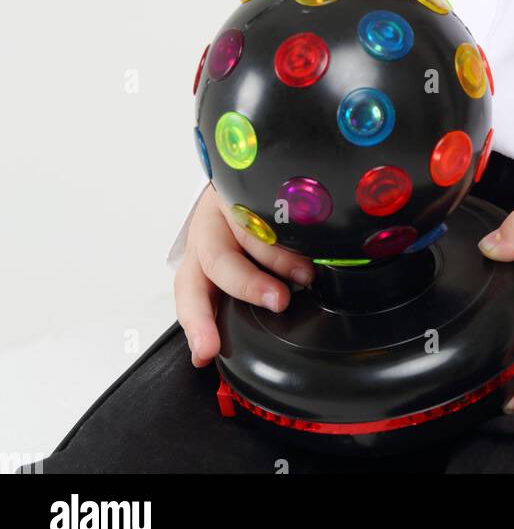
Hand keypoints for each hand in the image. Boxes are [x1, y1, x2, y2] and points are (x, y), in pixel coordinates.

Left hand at [174, 185, 316, 367]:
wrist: (251, 175)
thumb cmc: (243, 228)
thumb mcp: (233, 264)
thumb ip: (237, 297)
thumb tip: (243, 341)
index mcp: (199, 258)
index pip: (191, 292)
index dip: (198, 323)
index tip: (206, 352)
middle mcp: (208, 231)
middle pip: (215, 260)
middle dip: (246, 285)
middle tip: (278, 302)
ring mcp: (229, 204)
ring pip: (246, 232)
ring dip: (278, 257)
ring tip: (306, 275)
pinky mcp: (249, 185)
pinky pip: (267, 206)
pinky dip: (289, 227)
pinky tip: (307, 239)